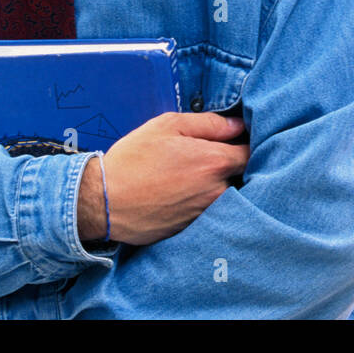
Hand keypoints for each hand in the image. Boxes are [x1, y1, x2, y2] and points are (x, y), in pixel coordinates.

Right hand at [81, 112, 248, 245]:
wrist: (103, 202)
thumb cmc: (133, 159)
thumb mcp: (168, 126)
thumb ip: (208, 123)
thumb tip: (238, 125)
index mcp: (215, 161)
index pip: (250, 152)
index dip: (243, 144)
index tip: (232, 141)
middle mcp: (217, 190)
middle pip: (240, 176)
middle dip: (230, 166)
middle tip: (207, 158)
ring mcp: (206, 213)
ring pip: (225, 195)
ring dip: (215, 186)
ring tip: (189, 177)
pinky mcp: (193, 229)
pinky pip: (208, 212)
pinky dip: (201, 203)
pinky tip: (180, 195)